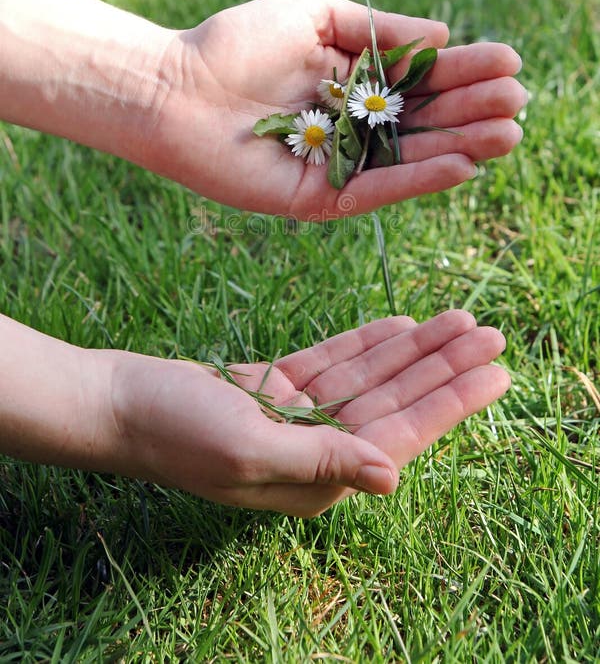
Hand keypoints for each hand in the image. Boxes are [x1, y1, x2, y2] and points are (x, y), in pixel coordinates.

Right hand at [108, 310, 508, 516]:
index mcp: (316, 476)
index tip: (495, 373)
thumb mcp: (252, 450)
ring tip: (459, 319)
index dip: (451, 402)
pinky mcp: (275, 387)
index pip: (399, 434)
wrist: (118, 402)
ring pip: (369, 376)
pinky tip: (402, 324)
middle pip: (394, 400)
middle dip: (444, 367)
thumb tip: (393, 474)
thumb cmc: (177, 432)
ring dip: (413, 348)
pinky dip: (366, 343)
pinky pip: (334, 362)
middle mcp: (314, 449)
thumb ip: (324, 460)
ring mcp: (295, 416)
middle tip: (491, 331)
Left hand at [149, 0, 525, 218]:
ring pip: (409, 160)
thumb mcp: (316, 14)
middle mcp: (352, 127)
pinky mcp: (318, 198)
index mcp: (353, 83)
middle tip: (518, 102)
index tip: (509, 60)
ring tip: (508, 135)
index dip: (464, 71)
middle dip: (472, 111)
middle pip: (424, 122)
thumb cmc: (237, 42)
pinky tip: (460, 164)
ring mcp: (338, 165)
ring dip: (461, 147)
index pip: (421, 80)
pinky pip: (375, 191)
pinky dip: (417, 180)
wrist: (176, 88)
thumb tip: (443, 33)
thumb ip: (377, 28)